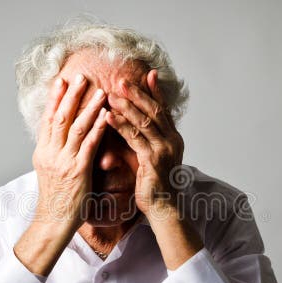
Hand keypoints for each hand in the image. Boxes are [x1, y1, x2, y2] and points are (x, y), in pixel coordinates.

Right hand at [32, 73, 107, 234]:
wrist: (54, 221)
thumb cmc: (55, 198)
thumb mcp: (49, 170)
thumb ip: (54, 151)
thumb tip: (58, 136)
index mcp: (42, 152)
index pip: (47, 119)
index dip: (55, 98)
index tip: (61, 81)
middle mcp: (50, 153)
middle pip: (60, 117)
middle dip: (70, 95)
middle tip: (80, 76)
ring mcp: (63, 161)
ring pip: (75, 127)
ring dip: (88, 107)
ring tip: (100, 91)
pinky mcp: (78, 171)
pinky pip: (89, 145)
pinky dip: (97, 128)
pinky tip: (105, 116)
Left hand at [105, 69, 185, 219]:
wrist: (163, 209)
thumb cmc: (154, 186)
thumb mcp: (149, 158)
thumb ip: (142, 141)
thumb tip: (130, 126)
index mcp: (173, 138)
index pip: (163, 109)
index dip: (156, 92)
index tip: (148, 74)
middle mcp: (172, 140)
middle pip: (154, 110)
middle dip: (138, 93)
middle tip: (122, 79)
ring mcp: (164, 150)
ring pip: (145, 121)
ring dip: (127, 106)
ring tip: (111, 93)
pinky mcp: (153, 160)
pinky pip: (135, 138)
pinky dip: (121, 125)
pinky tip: (108, 116)